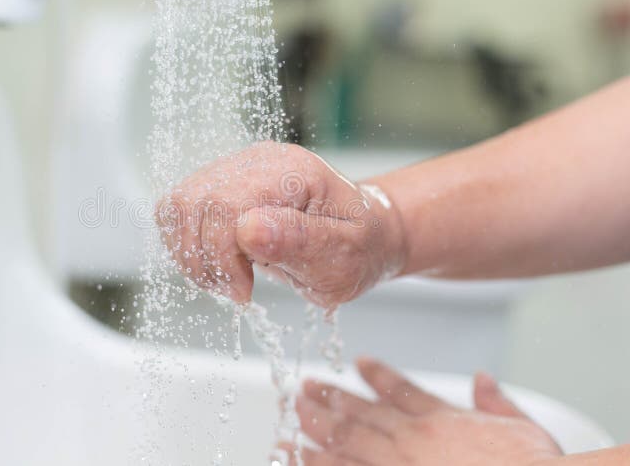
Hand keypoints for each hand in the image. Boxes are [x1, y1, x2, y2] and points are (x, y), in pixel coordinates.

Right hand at [156, 142, 404, 307]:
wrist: (363, 235)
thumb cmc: (358, 248)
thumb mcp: (343, 257)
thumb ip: (300, 241)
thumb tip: (248, 228)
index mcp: (292, 172)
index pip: (226, 204)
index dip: (224, 256)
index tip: (245, 290)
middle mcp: (259, 161)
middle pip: (194, 203)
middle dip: (206, 260)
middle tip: (237, 289)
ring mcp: (236, 169)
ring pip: (177, 205)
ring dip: (191, 254)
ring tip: (227, 279)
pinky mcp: (221, 184)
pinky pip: (177, 209)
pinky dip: (185, 244)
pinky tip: (216, 264)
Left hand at [282, 358, 562, 465]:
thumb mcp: (526, 429)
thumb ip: (497, 403)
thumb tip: (483, 378)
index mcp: (442, 420)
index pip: (401, 390)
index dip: (377, 375)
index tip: (357, 362)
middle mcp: (412, 439)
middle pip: (361, 413)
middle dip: (329, 399)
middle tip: (304, 387)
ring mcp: (397, 465)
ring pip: (346, 440)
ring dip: (315, 426)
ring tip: (292, 415)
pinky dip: (321, 462)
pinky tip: (299, 454)